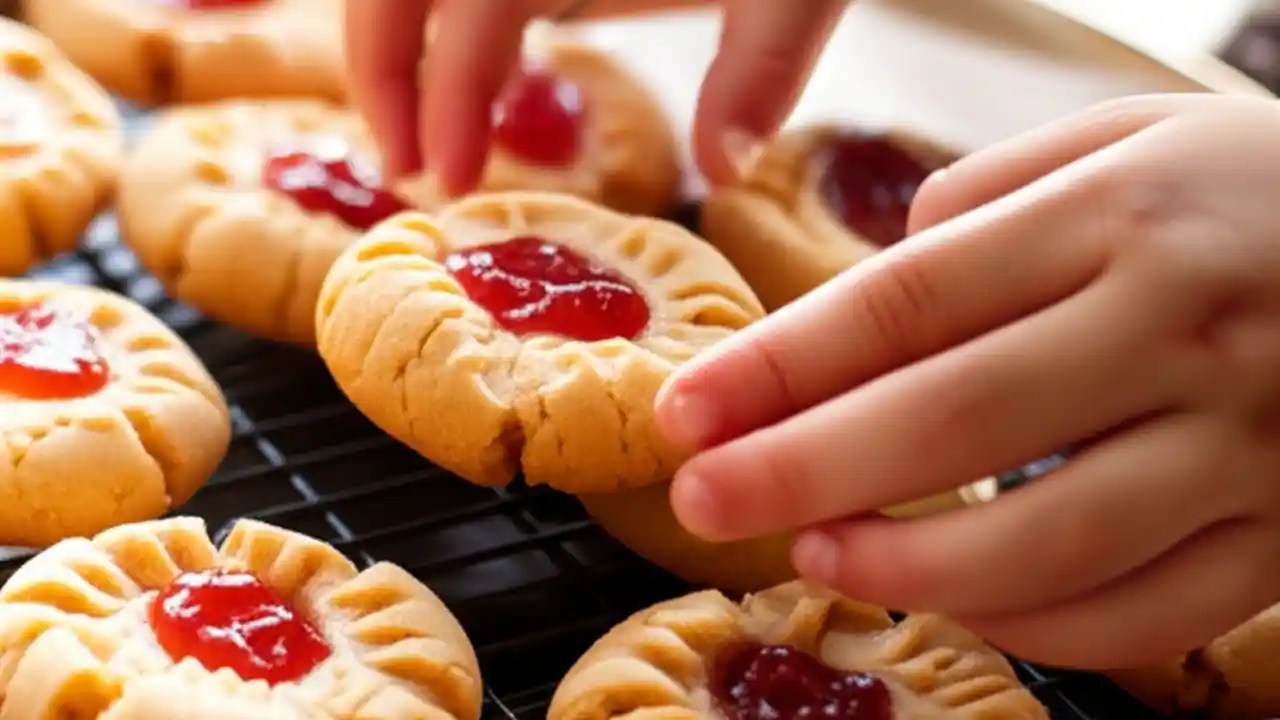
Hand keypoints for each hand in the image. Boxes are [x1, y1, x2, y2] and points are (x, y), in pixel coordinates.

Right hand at [344, 0, 847, 193]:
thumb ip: (762, 66)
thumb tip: (723, 169)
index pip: (473, 4)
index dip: (445, 96)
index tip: (450, 184)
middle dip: (383, 71)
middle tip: (406, 171)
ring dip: (388, 38)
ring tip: (412, 131)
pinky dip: (427, 9)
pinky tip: (462, 68)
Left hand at [655, 93, 1279, 668]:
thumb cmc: (1254, 190)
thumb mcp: (1130, 141)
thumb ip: (991, 201)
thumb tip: (872, 294)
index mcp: (1120, 218)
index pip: (905, 302)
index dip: (777, 367)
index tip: (689, 410)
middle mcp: (1181, 329)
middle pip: (949, 421)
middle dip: (799, 472)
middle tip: (703, 498)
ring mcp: (1246, 445)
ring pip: (1047, 543)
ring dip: (907, 562)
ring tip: (813, 553)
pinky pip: (1146, 614)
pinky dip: (1033, 625)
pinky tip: (953, 597)